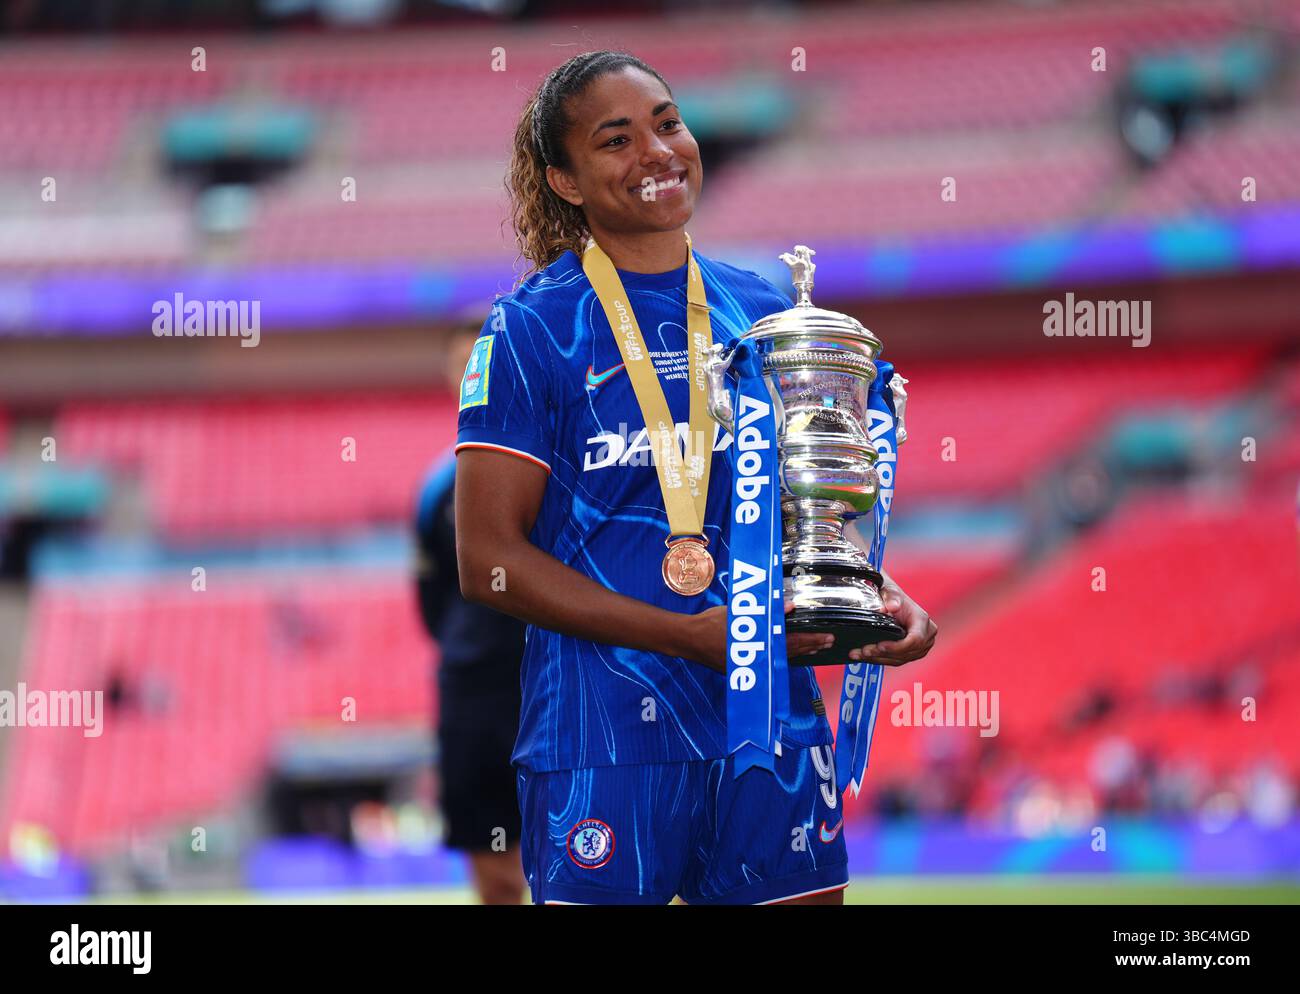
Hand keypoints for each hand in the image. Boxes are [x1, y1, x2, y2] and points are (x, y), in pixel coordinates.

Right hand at [685, 602, 833, 672]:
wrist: (688, 639)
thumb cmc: (711, 623)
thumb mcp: (738, 612)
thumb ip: (768, 611)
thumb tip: (792, 606)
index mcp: (759, 646)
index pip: (793, 643)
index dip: (812, 640)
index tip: (827, 637)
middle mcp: (758, 660)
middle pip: (791, 654)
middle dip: (811, 647)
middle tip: (828, 643)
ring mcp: (751, 666)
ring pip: (782, 660)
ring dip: (800, 654)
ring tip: (816, 649)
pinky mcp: (743, 668)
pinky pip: (771, 663)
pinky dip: (784, 658)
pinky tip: (791, 655)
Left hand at [847, 581, 936, 665]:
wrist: (891, 601)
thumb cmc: (891, 595)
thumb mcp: (890, 590)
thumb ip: (891, 597)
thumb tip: (892, 606)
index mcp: (922, 620)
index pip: (915, 640)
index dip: (898, 646)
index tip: (880, 645)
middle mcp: (925, 634)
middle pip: (906, 653)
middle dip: (883, 654)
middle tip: (864, 651)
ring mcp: (920, 646)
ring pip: (899, 659)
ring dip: (878, 659)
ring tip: (859, 654)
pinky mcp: (911, 652)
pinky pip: (896, 660)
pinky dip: (879, 659)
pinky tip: (865, 656)